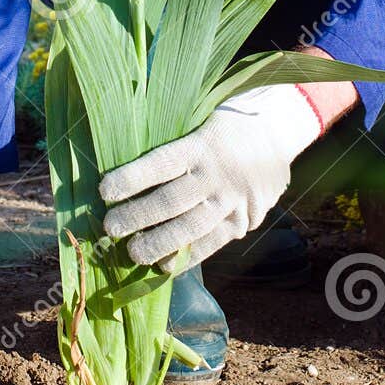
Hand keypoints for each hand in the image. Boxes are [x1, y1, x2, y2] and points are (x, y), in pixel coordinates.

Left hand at [99, 84, 322, 268]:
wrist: (279, 128)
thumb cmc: (228, 123)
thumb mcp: (201, 119)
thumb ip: (175, 145)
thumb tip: (129, 166)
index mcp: (203, 145)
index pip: (161, 164)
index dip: (131, 179)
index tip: (104, 191)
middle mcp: (217, 175)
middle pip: (171, 202)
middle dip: (137, 217)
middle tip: (111, 228)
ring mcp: (234, 200)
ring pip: (191, 228)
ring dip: (159, 244)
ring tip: (134, 253)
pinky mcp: (247, 218)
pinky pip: (213, 243)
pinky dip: (188, 257)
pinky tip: (166, 265)